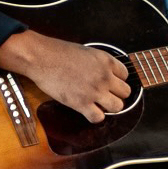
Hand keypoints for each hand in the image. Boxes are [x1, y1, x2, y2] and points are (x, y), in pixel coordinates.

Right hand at [0, 29, 130, 123]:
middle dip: (116, 94)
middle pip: (125, 92)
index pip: (125, 75)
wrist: (42, 58)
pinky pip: (98, 117)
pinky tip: (89, 111)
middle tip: (105, 94)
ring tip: (99, 104)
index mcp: (106, 61)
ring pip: (118, 107)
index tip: (110, 82)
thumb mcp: (87, 51)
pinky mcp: (81, 104)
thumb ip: (99, 63)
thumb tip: (105, 72)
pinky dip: (95, 116)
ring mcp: (94, 91)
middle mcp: (104, 77)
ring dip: (109, 106)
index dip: (117, 80)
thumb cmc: (59, 52)